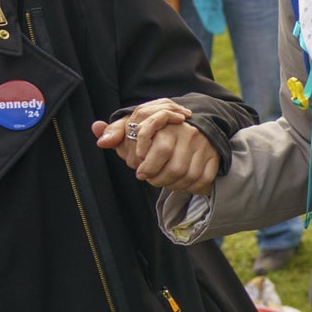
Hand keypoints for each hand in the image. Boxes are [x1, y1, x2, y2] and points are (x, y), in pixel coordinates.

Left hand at [93, 98, 219, 193]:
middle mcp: (189, 134)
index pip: (159, 151)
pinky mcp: (214, 156)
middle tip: (151, 180)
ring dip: (174, 186)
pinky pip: (203, 179)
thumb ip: (115, 132)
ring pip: (189, 176)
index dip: (147, 167)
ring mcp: (204, 146)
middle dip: (159, 180)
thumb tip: (97, 132)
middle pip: (174, 169)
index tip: (140, 173)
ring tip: (165, 183)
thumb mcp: (133, 127)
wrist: (193, 124)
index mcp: (168, 125)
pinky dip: (191, 187)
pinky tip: (181, 185)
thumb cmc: (155, 130)